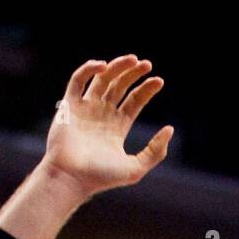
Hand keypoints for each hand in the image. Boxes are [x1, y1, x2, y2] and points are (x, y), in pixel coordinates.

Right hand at [41, 56, 172, 200]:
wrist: (72, 178)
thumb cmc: (101, 178)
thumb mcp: (136, 168)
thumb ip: (155, 151)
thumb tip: (170, 129)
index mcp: (117, 128)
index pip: (134, 101)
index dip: (146, 90)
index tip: (159, 81)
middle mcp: (102, 115)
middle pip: (119, 86)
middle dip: (133, 74)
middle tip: (146, 64)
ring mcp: (85, 109)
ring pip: (102, 79)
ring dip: (116, 66)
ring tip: (132, 59)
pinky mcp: (69, 105)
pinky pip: (78, 80)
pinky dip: (89, 69)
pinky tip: (104, 66)